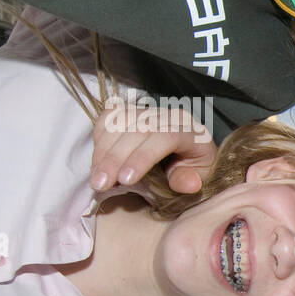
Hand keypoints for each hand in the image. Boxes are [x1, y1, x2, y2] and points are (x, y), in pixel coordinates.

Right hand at [91, 98, 215, 193]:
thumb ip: (189, 180)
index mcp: (189, 130)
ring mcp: (147, 110)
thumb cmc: (193, 167)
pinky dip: (99, 138)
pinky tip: (97, 161)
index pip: (164, 138)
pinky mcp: (130, 110)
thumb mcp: (198, 178)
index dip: (142, 157)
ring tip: (96, 177)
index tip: (125, 180)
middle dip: (115, 159)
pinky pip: (108, 117)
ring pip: (118, 122)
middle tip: (101, 184)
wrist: (188, 151)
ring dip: (102, 151)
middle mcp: (167, 115)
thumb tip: (190, 184)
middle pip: (136, 130)